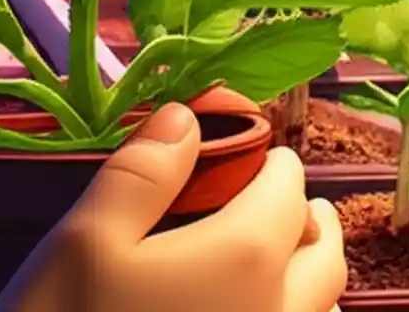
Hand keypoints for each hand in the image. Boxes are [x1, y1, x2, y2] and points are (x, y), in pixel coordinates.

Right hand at [0, 102, 346, 311]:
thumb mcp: (85, 239)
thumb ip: (143, 171)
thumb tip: (188, 117)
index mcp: (247, 255)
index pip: (285, 187)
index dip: (268, 159)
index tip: (248, 149)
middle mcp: (282, 311)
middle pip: (323, 251)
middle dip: (303, 215)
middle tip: (274, 197)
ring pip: (322, 308)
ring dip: (308, 271)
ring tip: (272, 255)